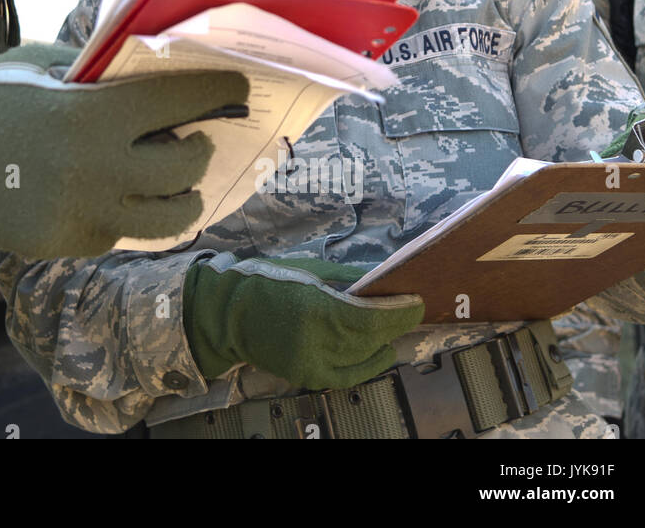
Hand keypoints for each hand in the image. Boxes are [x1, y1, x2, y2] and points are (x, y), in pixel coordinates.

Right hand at [0, 43, 248, 257]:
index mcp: (92, 113)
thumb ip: (95, 70)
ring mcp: (84, 214)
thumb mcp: (39, 64)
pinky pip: (122, 233)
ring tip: (175, 180)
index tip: (237, 88)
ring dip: (183, 196)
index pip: (182, 102)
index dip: (219, 92)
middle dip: (202, 148)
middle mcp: (97, 169)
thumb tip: (149, 71)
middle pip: (188, 166)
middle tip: (197, 138)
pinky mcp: (66, 244)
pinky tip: (114, 194)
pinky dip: (129, 214)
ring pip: (170, 219)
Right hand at [182, 256, 423, 388]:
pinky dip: (370, 364)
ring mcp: (310, 362)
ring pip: (361, 355)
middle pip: (369, 336)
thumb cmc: (266, 280)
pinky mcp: (306, 375)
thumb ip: (347, 280)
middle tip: (412, 308)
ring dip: (385, 339)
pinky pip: (348, 374)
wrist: (227, 313)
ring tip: (399, 325)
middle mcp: (314, 340)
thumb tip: (382, 285)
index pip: (369, 316)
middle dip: (395, 323)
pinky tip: (385, 352)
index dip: (398, 311)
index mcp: (313, 307)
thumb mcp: (307, 269)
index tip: (417, 300)